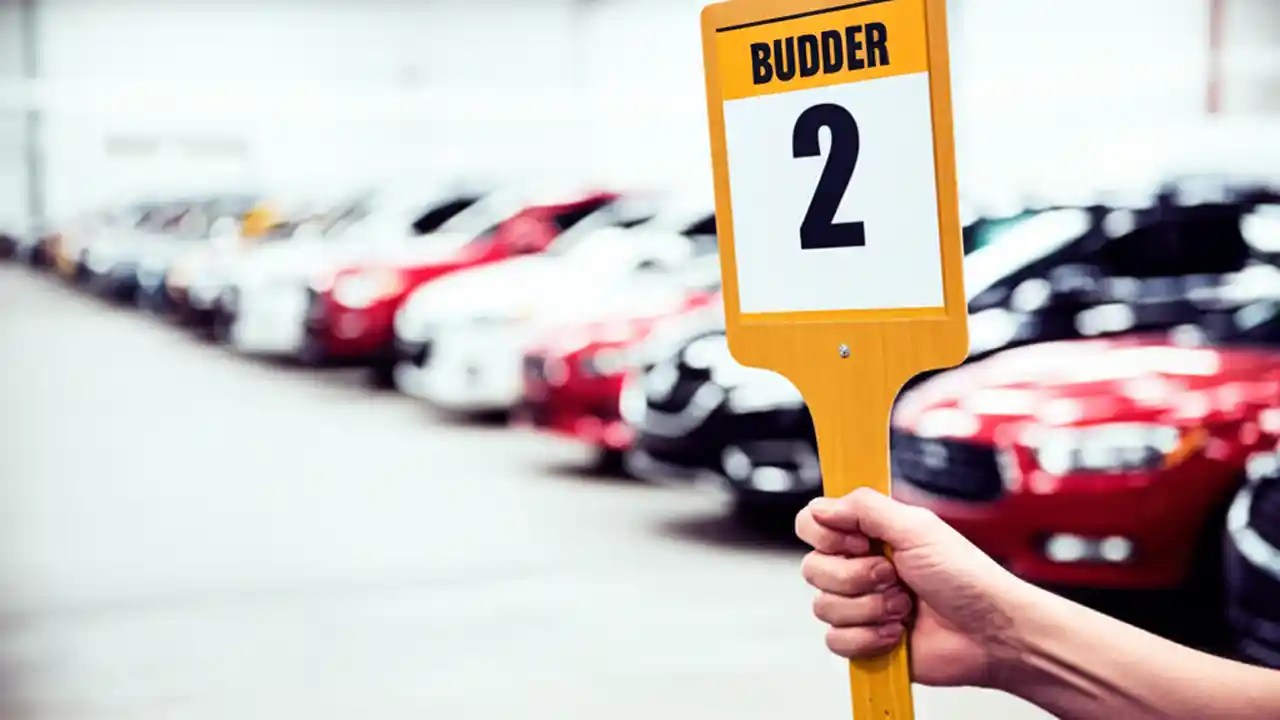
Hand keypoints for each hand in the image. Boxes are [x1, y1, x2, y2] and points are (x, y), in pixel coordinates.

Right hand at [796, 488, 1025, 687]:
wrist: (991, 634)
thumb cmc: (967, 578)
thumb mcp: (917, 528)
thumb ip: (865, 508)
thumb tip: (821, 506)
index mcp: (869, 533)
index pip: (812, 523)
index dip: (826, 535)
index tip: (859, 542)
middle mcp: (860, 566)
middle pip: (813, 568)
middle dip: (856, 577)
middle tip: (893, 576)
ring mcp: (860, 604)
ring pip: (823, 606)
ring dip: (868, 608)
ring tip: (904, 607)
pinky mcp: (864, 640)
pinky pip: (836, 640)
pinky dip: (868, 638)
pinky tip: (896, 633)